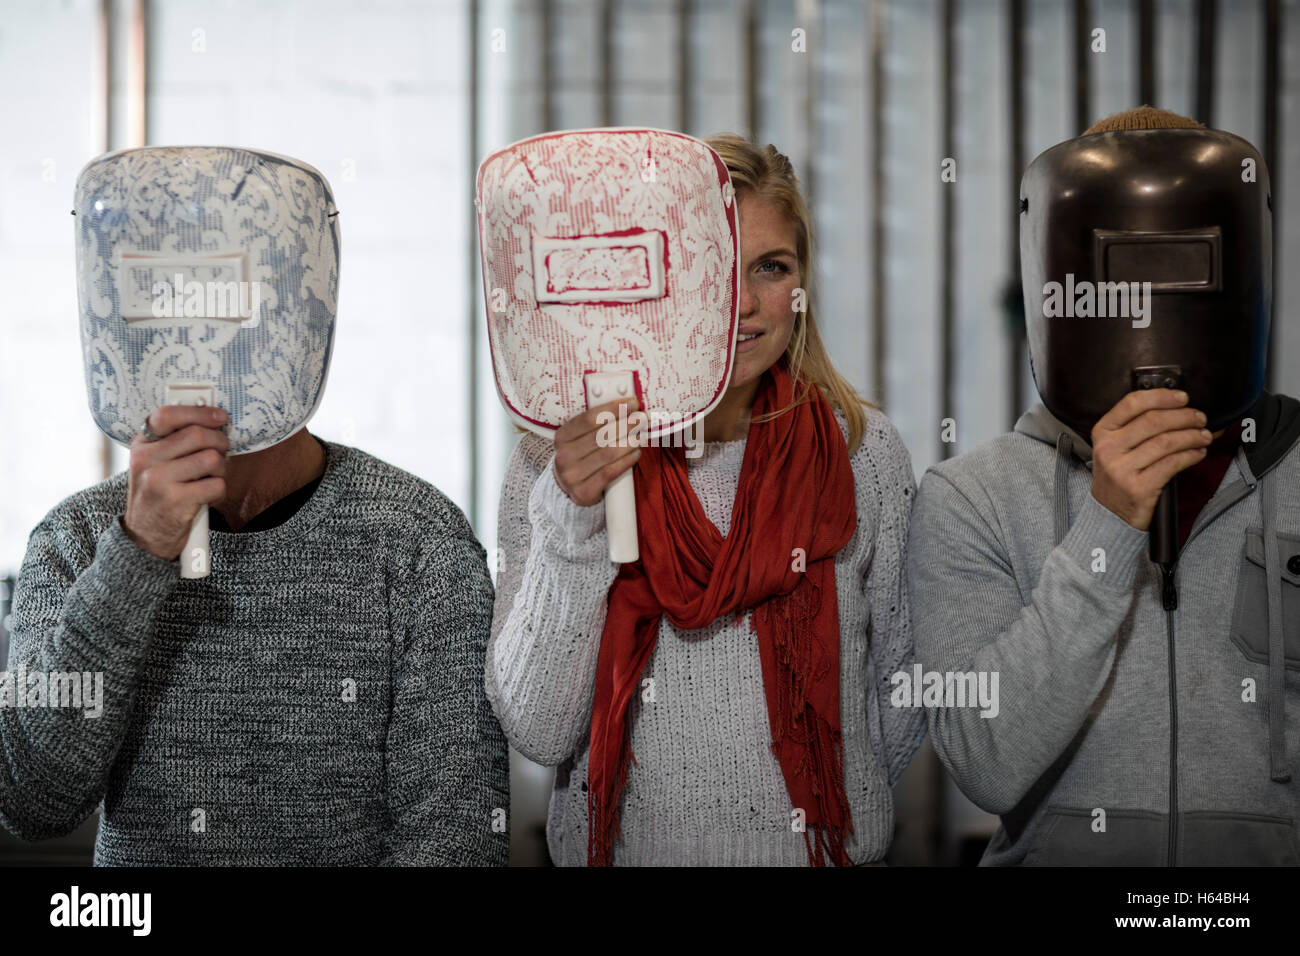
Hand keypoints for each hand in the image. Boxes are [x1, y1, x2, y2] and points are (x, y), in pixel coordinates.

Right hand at [123, 405, 229, 559]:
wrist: (145, 534)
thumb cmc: (160, 492)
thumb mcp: (156, 461)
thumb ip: (176, 439)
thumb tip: (213, 418)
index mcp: (142, 444)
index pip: (168, 415)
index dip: (199, 412)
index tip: (220, 417)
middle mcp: (146, 459)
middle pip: (198, 435)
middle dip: (220, 442)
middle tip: (222, 451)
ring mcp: (158, 480)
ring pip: (212, 459)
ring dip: (221, 468)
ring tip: (211, 477)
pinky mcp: (175, 500)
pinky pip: (216, 485)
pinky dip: (219, 491)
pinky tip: (206, 496)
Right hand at [552, 397, 643, 506]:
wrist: (571, 486)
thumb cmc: (582, 456)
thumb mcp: (582, 437)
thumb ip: (599, 422)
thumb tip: (627, 406)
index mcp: (561, 437)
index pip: (589, 418)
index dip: (613, 409)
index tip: (632, 403)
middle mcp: (563, 456)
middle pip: (601, 436)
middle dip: (626, 424)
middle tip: (642, 419)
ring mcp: (571, 476)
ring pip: (607, 454)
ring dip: (629, 442)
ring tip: (641, 435)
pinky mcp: (583, 492)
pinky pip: (609, 473)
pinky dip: (626, 461)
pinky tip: (636, 453)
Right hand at [1089, 389, 1211, 530]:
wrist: (1110, 514)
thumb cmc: (1119, 475)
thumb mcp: (1116, 447)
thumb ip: (1136, 427)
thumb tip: (1179, 408)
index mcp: (1102, 432)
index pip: (1132, 403)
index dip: (1161, 396)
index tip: (1182, 397)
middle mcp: (1108, 449)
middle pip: (1154, 421)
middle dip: (1184, 416)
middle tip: (1200, 418)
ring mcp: (1122, 470)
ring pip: (1166, 442)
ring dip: (1192, 436)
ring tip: (1203, 436)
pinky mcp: (1139, 488)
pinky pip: (1172, 464)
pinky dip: (1191, 455)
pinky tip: (1198, 453)